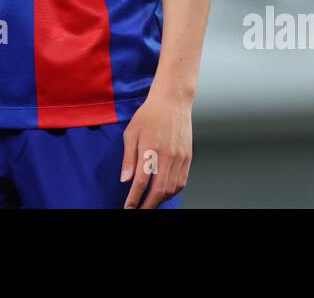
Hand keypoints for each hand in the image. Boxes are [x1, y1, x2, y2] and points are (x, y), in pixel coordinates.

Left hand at [121, 92, 190, 207]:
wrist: (173, 101)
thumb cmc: (149, 114)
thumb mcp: (131, 132)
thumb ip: (128, 158)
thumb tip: (125, 180)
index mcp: (151, 149)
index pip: (142, 181)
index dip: (134, 198)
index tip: (128, 208)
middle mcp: (168, 155)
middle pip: (159, 190)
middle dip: (148, 205)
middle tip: (139, 211)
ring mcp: (180, 157)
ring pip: (172, 189)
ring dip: (161, 200)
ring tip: (150, 203)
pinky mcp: (188, 157)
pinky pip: (182, 181)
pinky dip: (172, 191)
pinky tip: (164, 193)